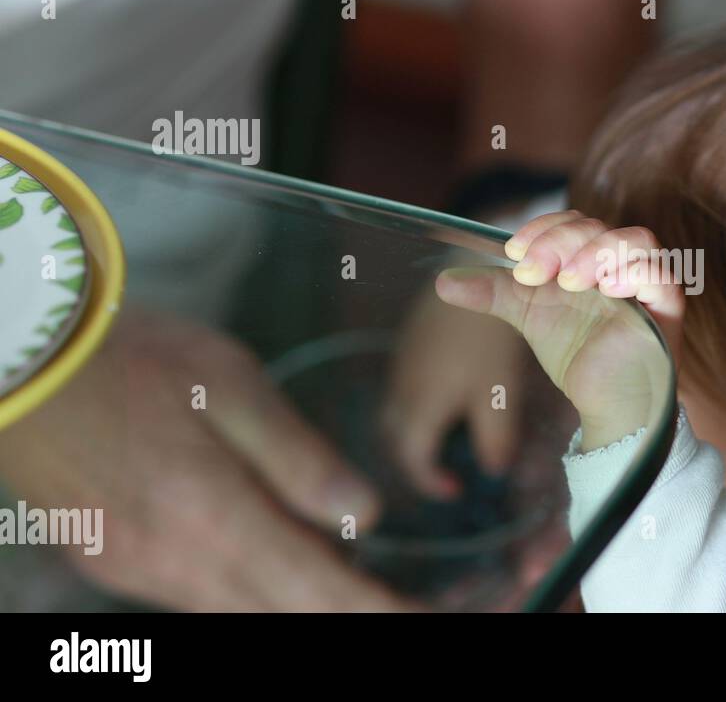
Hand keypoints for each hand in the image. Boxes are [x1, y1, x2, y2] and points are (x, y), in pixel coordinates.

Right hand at [0, 309, 411, 611]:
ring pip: (241, 614)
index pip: (321, 595)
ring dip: (296, 599)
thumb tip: (365, 515)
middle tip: (394, 593)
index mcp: (213, 518)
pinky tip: (263, 546)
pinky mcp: (112, 564)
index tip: (431, 619)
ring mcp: (136, 573)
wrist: (21, 361)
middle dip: (345, 612)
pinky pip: (199, 597)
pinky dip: (248, 587)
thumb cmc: (132, 358)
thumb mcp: (233, 384)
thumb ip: (300, 459)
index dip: (384, 615)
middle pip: (284, 619)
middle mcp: (173, 565)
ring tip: (333, 560)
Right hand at [383, 277, 524, 498]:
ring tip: (447, 438)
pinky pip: (401, 388)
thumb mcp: (498, 393)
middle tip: (447, 470)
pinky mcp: (408, 345)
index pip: (411, 458)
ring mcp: (401, 364)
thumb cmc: (487, 338)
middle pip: (394, 439)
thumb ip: (494, 438)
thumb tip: (493, 472)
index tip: (455, 490)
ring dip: (414, 433)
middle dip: (416, 461)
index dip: (430, 481)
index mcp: (419, 407)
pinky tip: (445, 397)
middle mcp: (401, 389)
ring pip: (394, 413)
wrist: (471, 273)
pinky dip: (415, 406)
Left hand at [436, 211, 681, 449]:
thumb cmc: (578, 355)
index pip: (576, 221)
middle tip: (532, 272)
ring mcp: (648, 285)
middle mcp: (622, 264)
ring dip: (597, 252)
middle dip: (561, 242)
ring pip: (638, 241)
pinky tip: (608, 288)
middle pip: (601, 227)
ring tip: (569, 281)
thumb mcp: (530, 315)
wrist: (606, 404)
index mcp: (591, 258)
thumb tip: (444, 282)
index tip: (514, 253)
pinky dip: (636, 272)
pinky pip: (664, 277)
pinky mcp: (667, 311)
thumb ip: (494, 294)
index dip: (545, 228)